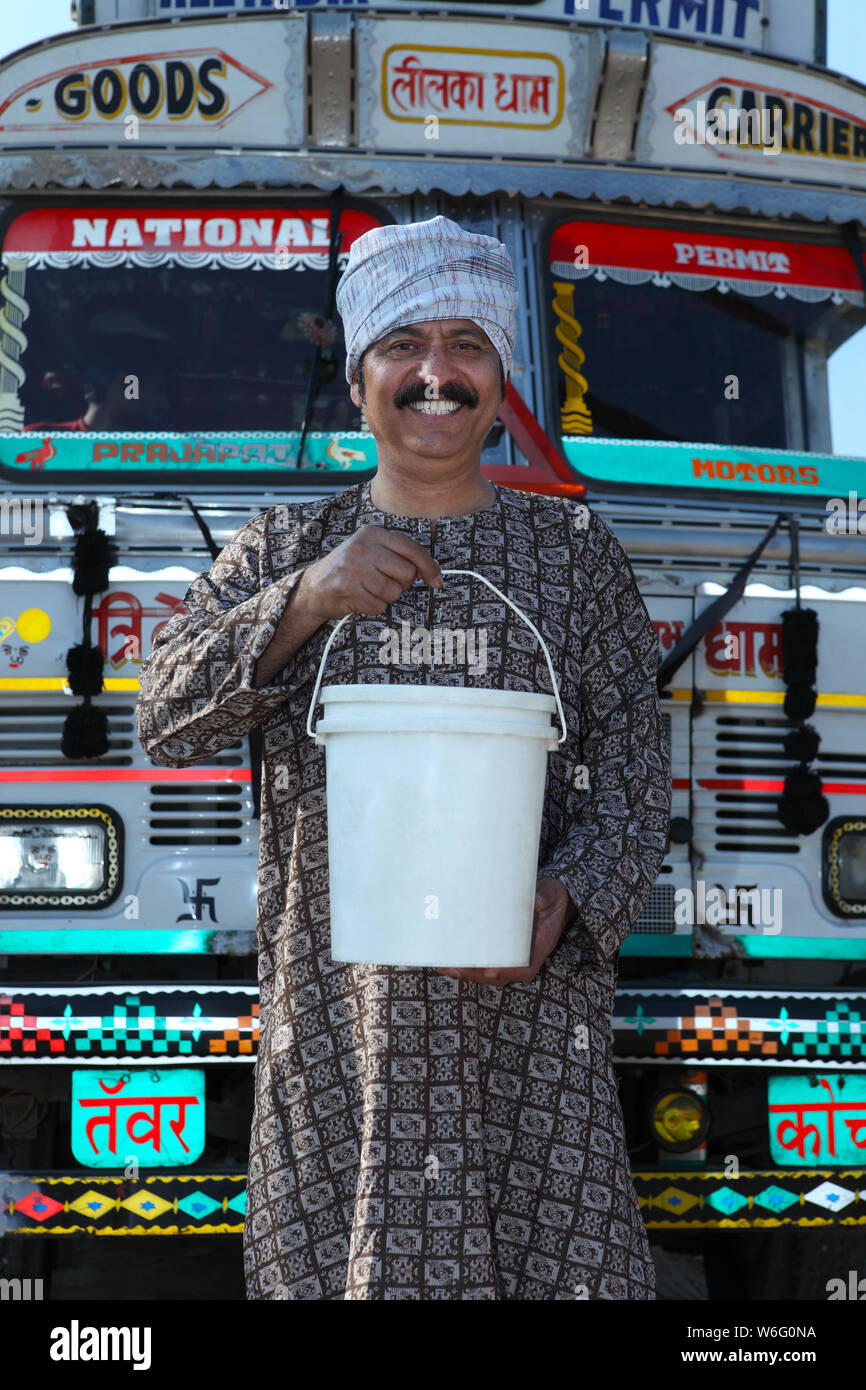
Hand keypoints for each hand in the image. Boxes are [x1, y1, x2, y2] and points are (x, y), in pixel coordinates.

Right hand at [299, 524, 441, 621]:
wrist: (313, 587)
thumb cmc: (349, 569)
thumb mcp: (370, 550)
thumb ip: (398, 554)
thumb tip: (433, 568)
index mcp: (372, 533)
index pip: (412, 548)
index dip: (429, 567)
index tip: (437, 581)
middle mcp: (363, 547)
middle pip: (407, 573)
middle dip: (401, 584)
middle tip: (385, 583)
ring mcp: (354, 568)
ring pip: (394, 592)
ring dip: (386, 597)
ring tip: (369, 590)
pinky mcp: (348, 589)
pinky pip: (378, 605)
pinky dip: (373, 607)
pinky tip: (360, 598)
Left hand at [437, 877, 573, 985]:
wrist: (555, 900)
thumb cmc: (552, 899)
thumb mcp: (551, 895)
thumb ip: (544, 898)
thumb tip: (536, 901)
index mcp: (534, 957)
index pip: (510, 970)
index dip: (489, 970)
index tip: (472, 966)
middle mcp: (521, 965)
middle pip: (491, 976)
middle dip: (468, 972)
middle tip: (445, 965)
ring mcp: (511, 963)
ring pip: (483, 974)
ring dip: (463, 971)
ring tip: (441, 965)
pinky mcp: (503, 957)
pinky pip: (483, 966)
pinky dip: (466, 965)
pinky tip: (448, 960)